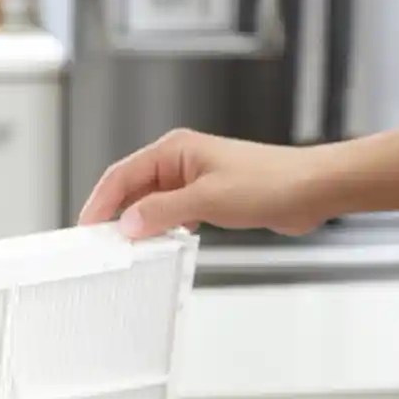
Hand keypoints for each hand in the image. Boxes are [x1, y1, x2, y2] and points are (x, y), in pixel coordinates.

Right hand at [77, 128, 333, 238]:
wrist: (311, 189)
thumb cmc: (270, 181)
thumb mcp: (207, 200)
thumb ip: (162, 212)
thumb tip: (128, 223)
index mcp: (174, 150)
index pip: (122, 175)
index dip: (100, 202)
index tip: (87, 227)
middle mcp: (180, 162)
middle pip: (132, 188)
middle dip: (115, 214)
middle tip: (101, 243)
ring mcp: (194, 180)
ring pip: (152, 203)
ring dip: (139, 224)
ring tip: (127, 248)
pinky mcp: (208, 198)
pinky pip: (172, 214)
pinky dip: (162, 229)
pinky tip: (161, 245)